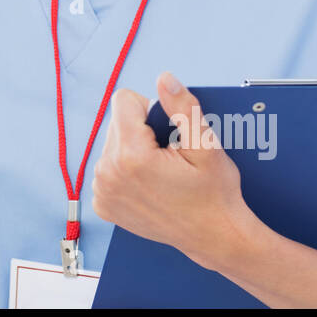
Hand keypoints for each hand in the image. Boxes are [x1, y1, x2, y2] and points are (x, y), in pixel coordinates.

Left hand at [90, 71, 251, 271]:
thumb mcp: (206, 145)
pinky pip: (108, 167)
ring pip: (112, 143)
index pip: (123, 100)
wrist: (213, 237)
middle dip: (141, 130)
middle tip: (168, 155)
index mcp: (130, 156)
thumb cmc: (213, 194)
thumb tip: (164, 79)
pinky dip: (126, 171)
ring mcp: (102, 191)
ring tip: (160, 171)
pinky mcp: (102, 204)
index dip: (149, 108)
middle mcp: (108, 173)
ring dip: (133, 150)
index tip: (166, 131)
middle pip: (117, 121)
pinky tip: (149, 184)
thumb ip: (182, 107)